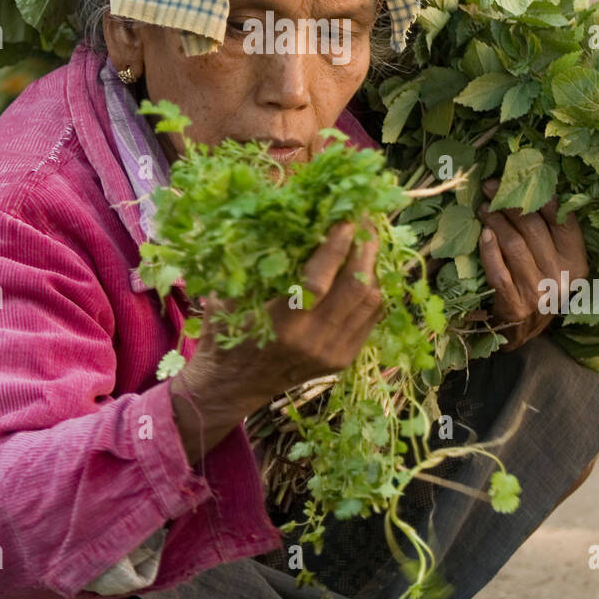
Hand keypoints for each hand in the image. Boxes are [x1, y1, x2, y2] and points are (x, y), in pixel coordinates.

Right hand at [171, 222, 382, 462]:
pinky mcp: (343, 359)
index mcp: (281, 324)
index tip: (345, 217)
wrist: (232, 386)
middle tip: (363, 218)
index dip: (336, 246)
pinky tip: (363, 268)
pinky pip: (370, 317)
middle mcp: (312, 340)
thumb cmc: (226, 332)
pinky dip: (371, 288)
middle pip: (355, 287)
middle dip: (365, 247)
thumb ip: (256, 259)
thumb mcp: (230, 294)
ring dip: (372, 265)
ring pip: (370, 301)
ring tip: (365, 239)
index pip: (319, 279)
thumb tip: (284, 213)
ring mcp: (332, 352)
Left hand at [477, 179, 587, 351]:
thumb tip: (533, 187)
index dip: (538, 196)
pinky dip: (489, 250)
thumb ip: (551, 231)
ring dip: (496, 221)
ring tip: (483, 208)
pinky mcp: (515, 305)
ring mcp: (539, 293)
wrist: (524, 330)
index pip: (562, 220)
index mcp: (576, 262)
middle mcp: (561, 278)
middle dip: (509, 203)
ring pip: (515, 246)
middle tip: (491, 188)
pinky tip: (483, 234)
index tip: (516, 180)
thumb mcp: (556, 260)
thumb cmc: (540, 284)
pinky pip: (499, 271)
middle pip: (534, 228)